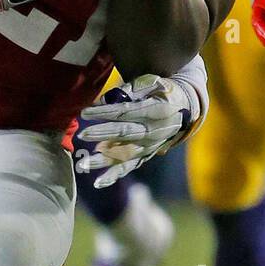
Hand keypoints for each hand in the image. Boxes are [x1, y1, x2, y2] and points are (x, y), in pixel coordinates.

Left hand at [74, 73, 201, 187]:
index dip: (105, 112)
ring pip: (124, 155)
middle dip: (101, 134)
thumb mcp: (151, 82)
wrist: (183, 108)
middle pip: (125, 133)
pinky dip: (114, 176)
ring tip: (82, 165)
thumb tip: (102, 100)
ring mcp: (150, 146)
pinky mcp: (145, 156)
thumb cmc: (160, 90)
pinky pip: (129, 167)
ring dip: (103, 161)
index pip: (127, 111)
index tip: (84, 112)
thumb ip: (130, 89)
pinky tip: (98, 183)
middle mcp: (155, 131)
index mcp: (157, 110)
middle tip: (81, 135)